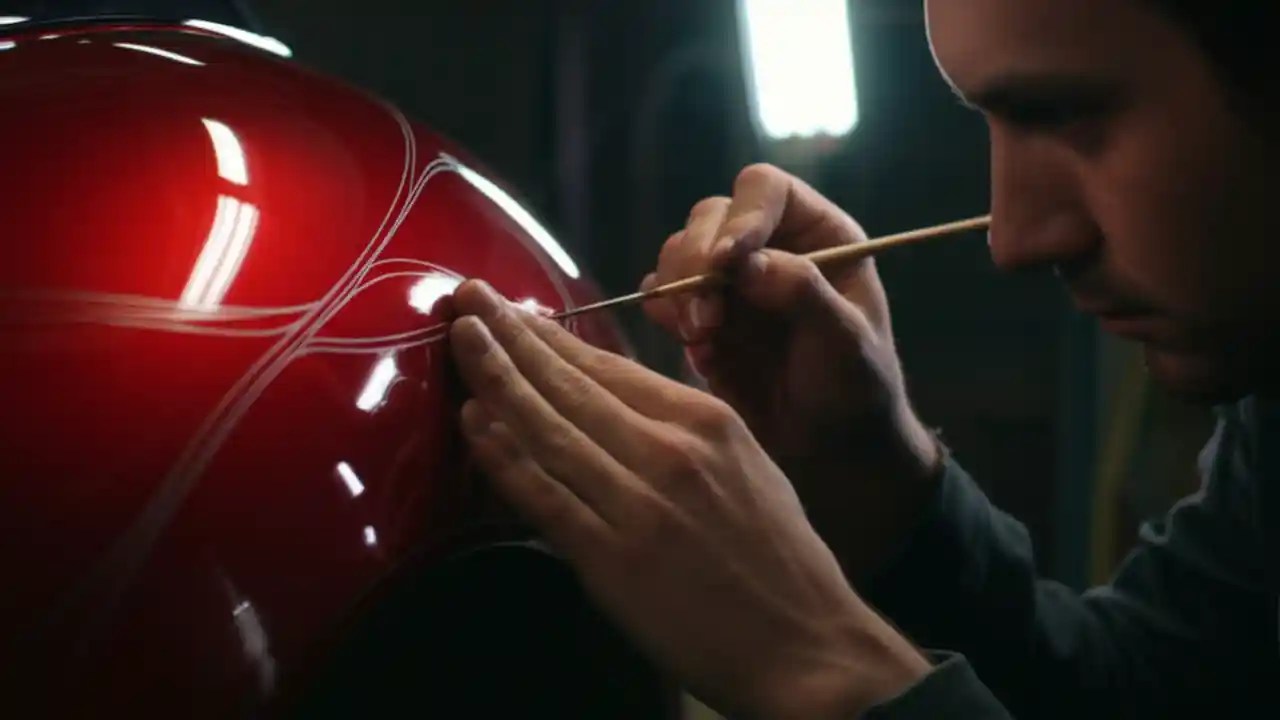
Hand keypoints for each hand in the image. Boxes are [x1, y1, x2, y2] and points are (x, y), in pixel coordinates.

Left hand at [449, 280, 929, 719]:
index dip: (551, 336)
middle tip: (467, 298)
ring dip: (495, 379)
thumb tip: (617, 401)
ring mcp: (640, 502)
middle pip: (571, 383)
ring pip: (549, 429)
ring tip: (459, 339)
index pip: (610, 366)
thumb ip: (685, 430)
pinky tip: (473, 424)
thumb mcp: (747, 467)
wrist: (808, 645)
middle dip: (510, 336)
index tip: (511, 310)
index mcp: (707, 421)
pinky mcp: (614, 558)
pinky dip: (503, 459)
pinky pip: (545, 497)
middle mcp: (671, 450)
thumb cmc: (780, 558)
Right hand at [646, 164, 940, 575]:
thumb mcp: (847, 344)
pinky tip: (692, 346)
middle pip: (709, 216)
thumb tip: (745, 261)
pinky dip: (665, 314)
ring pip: (678, 253)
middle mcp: (769, 245)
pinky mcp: (700, 317)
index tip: (728, 262)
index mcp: (818, 234)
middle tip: (705, 318)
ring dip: (677, 289)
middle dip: (697, 261)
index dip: (741, 216)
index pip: (765, 190)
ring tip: (700, 336)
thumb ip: (803, 294)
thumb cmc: (857, 393)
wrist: (833, 454)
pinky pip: (663, 296)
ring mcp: (730, 281)